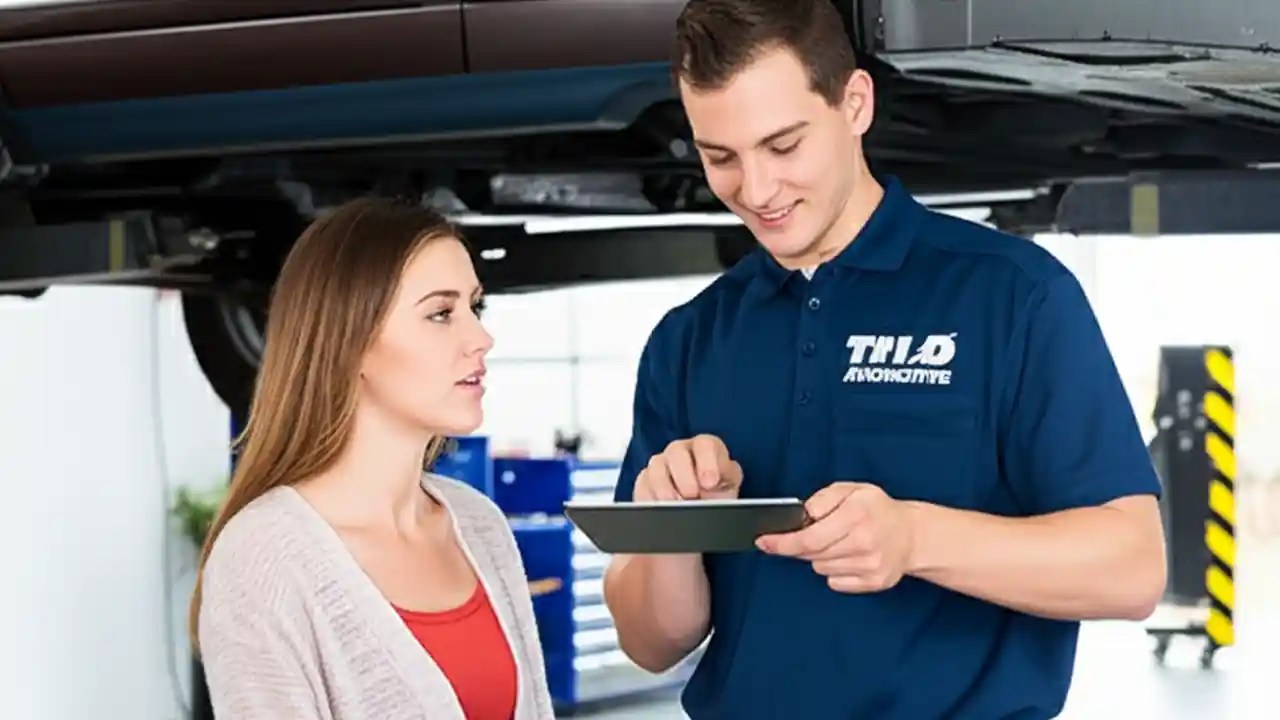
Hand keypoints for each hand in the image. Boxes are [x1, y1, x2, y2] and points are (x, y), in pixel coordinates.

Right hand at [633, 434, 742, 501]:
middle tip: (692, 495)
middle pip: (676, 451)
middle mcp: (681, 451)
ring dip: (666, 488)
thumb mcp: (728, 488)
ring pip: (657, 466)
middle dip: (684, 474)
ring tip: (677, 505)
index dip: (707, 462)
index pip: (705, 444)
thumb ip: (726, 481)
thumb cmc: (716, 495)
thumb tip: (714, 486)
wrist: (700, 514)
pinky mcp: (645, 481)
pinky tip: (663, 508)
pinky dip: (652, 498)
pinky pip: (643, 484)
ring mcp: (660, 464)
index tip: (711, 483)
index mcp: (705, 448)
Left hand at [756, 482, 915, 592]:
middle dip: (800, 547)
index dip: (781, 543)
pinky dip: (834, 572)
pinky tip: (848, 557)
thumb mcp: (850, 489)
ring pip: (821, 568)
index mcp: (856, 514)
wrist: (912, 534)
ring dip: (820, 557)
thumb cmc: (876, 509)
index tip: (763, 542)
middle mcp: (864, 541)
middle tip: (805, 536)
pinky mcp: (874, 582)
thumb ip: (823, 498)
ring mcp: (870, 565)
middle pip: (812, 555)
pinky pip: (835, 582)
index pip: (808, 538)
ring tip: (838, 543)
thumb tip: (802, 516)